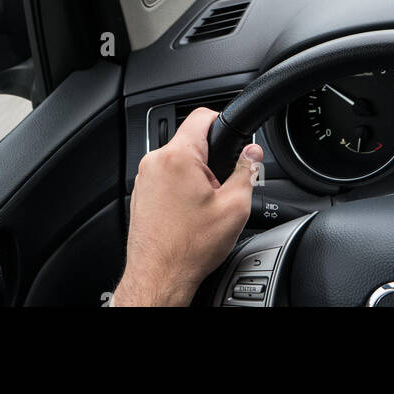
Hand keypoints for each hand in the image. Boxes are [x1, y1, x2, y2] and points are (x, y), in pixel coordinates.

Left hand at [111, 108, 261, 305]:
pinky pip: (165, 178)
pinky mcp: (140, 194)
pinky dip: (180, 189)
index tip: (232, 137)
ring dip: (195, 177)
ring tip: (203, 207)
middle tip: (220, 190)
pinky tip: (188, 215)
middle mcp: (155, 162)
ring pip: (178, 162)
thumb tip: (253, 154)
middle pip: (191, 142)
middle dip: (211, 161)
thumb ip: (247, 172)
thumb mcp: (234, 208)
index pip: (201, 116)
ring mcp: (144, 179)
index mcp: (178, 157)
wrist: (159, 277)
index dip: (222, 122)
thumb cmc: (189, 248)